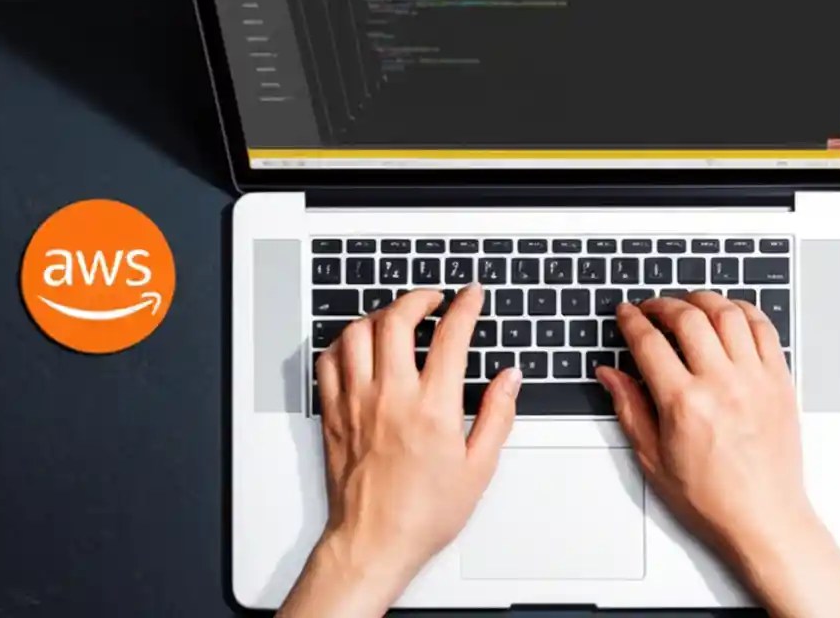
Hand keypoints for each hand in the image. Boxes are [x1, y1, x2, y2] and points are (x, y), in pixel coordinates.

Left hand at [279, 284, 521, 617]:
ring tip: (397, 319)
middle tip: (434, 299)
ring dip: (380, 316)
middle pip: (397, 321)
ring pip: (358, 333)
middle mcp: (391, 397)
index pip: (450, 336)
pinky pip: (329, 361)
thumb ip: (497, 415)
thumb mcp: (479, 467)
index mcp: (433, 409)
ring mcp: (357, 403)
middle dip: (419, 298)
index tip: (471, 296)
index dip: (465, 306)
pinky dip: (344, 343)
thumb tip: (509, 378)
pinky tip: (360, 346)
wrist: (374, 543)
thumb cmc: (424, 514)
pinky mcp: (334, 414)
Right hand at [597, 292, 839, 617]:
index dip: (631, 321)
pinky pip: (764, 329)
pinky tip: (729, 314)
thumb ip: (630, 408)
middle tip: (651, 308)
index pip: (649, 343)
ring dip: (703, 300)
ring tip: (688, 304)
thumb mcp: (653, 459)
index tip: (626, 314)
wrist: (764, 518)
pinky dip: (744, 312)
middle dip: (662, 304)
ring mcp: (755, 379)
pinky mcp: (780, 381)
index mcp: (684, 405)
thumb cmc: (712, 498)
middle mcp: (722, 385)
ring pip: (728, 313)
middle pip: (687, 317)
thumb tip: (611, 375)